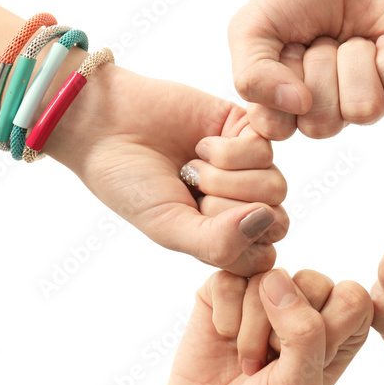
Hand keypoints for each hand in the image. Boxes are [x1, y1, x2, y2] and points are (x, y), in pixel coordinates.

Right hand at [49, 65, 287, 275]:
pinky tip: (201, 145)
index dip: (231, 244)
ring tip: (191, 168)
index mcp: (227, 237)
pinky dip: (228, 151)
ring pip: (274, 186)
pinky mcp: (250, 131)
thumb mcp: (169, 228)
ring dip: (224, 178)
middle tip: (189, 191)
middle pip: (275, 220)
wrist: (108, 125)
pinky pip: (265, 150)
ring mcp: (251, 169)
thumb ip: (218, 242)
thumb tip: (266, 218)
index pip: (263, 258)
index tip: (192, 225)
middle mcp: (244, 204)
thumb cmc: (132, 183)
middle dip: (225, 208)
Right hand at [152, 269, 371, 384]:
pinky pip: (230, 279)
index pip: (353, 297)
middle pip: (312, 281)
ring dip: (252, 330)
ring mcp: (264, 295)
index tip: (303, 369)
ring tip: (247, 363)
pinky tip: (224, 340)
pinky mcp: (225, 291)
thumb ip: (304, 333)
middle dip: (285, 331)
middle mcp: (306, 306)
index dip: (326, 331)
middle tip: (270, 367)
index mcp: (340, 330)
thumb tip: (277, 280)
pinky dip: (225, 316)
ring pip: (269, 278)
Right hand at [228, 0, 383, 139]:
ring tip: (353, 35)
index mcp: (289, 98)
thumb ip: (250, 76)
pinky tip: (383, 36)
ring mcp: (372, 95)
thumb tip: (296, 105)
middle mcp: (331, 105)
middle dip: (320, 71)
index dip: (278, 89)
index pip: (278, 128)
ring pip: (362, 110)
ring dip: (354, 61)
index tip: (286, 49)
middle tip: (323, 37)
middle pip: (322, 125)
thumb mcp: (253, 26)